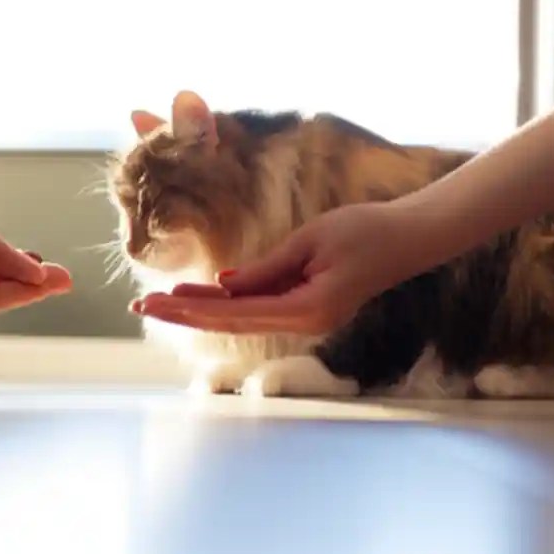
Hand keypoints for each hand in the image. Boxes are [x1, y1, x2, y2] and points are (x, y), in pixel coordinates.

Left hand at [132, 201, 417, 333]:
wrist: (411, 236)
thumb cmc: (366, 231)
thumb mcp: (311, 241)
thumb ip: (267, 267)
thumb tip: (223, 284)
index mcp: (305, 310)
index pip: (233, 314)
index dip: (189, 310)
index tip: (154, 304)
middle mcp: (303, 322)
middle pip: (232, 322)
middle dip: (186, 314)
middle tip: (142, 308)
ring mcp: (308, 317)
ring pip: (244, 317)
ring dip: (204, 310)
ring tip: (163, 302)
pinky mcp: (310, 306)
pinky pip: (262, 307)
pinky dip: (230, 302)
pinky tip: (204, 295)